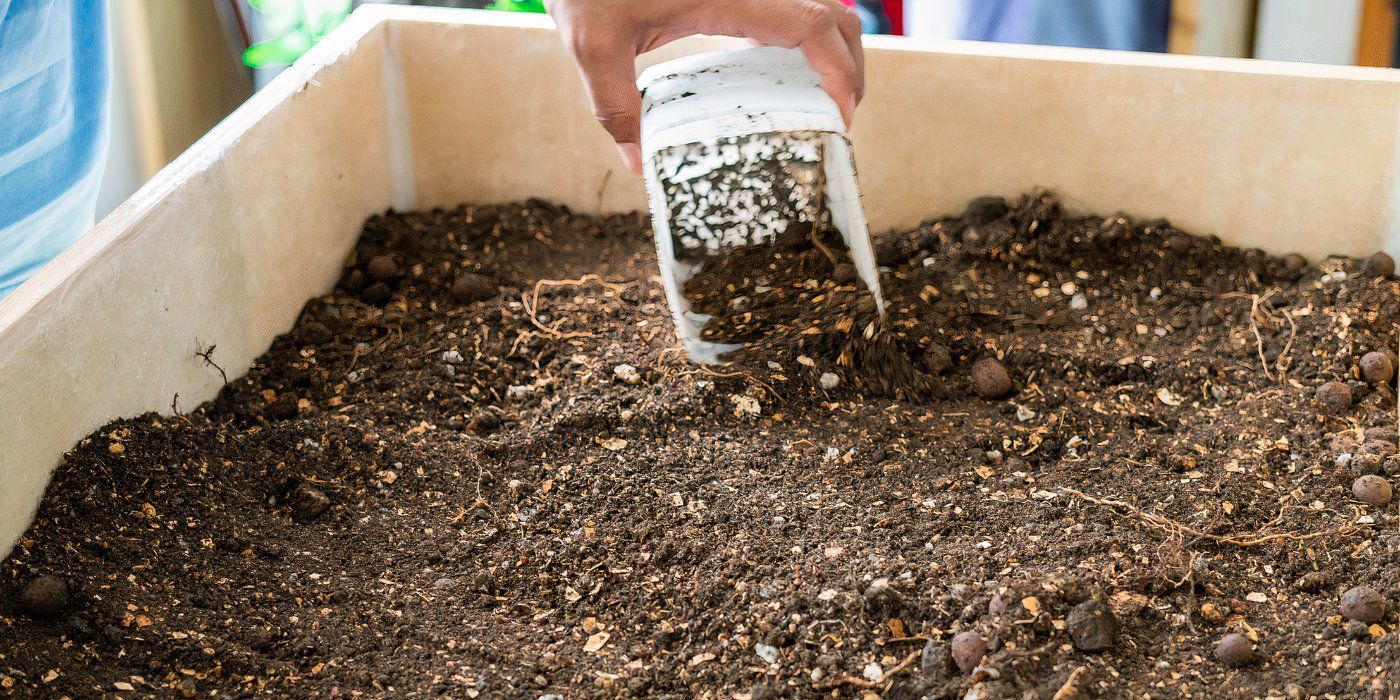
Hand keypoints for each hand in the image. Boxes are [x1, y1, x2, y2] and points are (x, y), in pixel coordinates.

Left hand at [544, 0, 864, 172]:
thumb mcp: (592, 45)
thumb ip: (615, 105)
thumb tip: (638, 162)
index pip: (809, 25)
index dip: (839, 69)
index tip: (843, 112)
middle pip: (832, 14)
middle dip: (851, 64)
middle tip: (843, 115)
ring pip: (818, 5)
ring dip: (833, 48)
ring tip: (824, 97)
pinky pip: (789, 5)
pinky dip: (804, 35)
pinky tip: (782, 70)